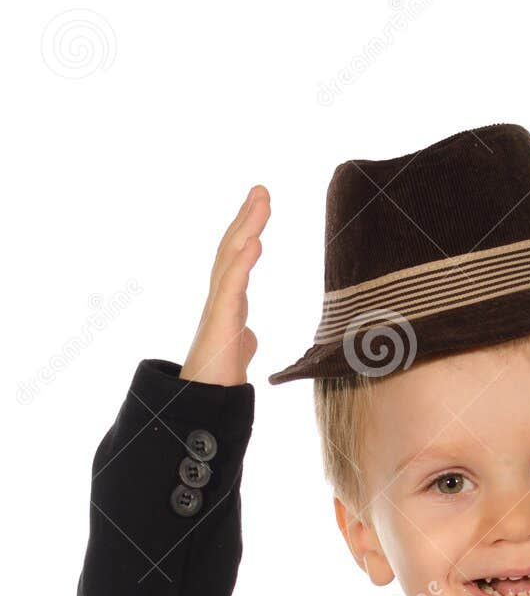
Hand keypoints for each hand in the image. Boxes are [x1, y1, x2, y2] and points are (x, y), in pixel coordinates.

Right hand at [179, 185, 270, 385]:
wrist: (202, 406)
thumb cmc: (216, 382)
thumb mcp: (237, 354)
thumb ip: (243, 340)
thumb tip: (250, 336)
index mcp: (226, 305)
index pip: (236, 260)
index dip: (246, 231)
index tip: (259, 205)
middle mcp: (219, 301)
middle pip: (232, 250)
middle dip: (247, 218)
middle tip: (261, 189)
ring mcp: (217, 309)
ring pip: (230, 260)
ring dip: (246, 228)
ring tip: (260, 201)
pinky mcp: (219, 324)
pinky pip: (231, 288)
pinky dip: (242, 263)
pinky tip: (255, 242)